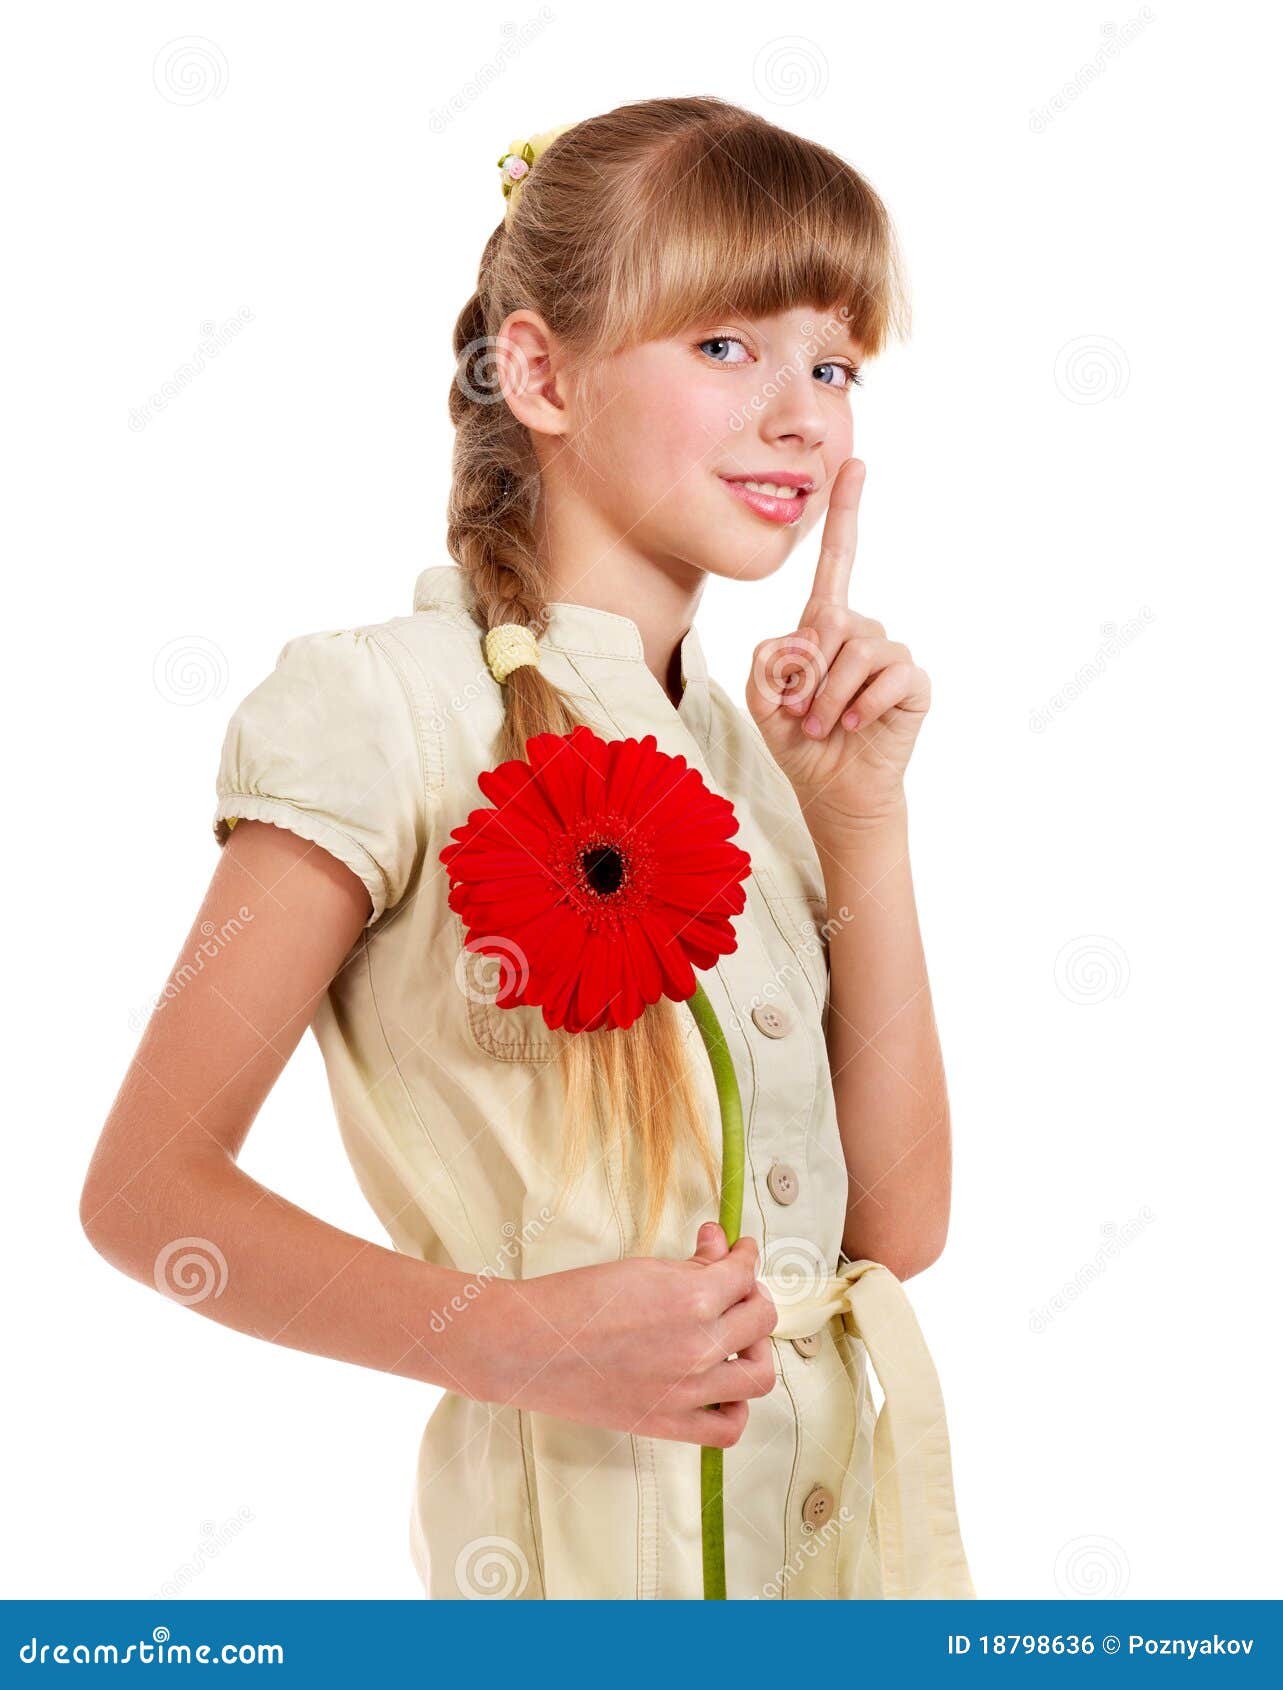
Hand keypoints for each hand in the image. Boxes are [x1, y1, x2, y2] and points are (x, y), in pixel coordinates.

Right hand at [473, 1225, 778, 1445]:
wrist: (528, 1347)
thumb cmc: (575, 1301)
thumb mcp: (642, 1268)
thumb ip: (692, 1263)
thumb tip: (720, 1247)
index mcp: (692, 1299)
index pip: (745, 1273)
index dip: (744, 1256)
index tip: (737, 1253)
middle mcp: (699, 1347)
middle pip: (762, 1319)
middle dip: (753, 1295)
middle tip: (734, 1289)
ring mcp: (688, 1392)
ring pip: (760, 1375)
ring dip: (756, 1350)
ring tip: (735, 1337)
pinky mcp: (669, 1424)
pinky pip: (729, 1428)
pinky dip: (736, 1408)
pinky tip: (721, 1386)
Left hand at [746, 458, 930, 832]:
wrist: (834, 790)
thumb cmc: (799, 741)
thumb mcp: (764, 699)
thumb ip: (769, 661)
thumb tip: (808, 640)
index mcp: (823, 626)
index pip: (837, 561)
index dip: (846, 513)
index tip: (855, 464)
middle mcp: (860, 632)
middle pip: (835, 621)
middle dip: (810, 674)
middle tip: (804, 714)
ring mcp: (890, 656)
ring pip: (859, 650)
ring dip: (831, 698)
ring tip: (826, 727)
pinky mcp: (913, 683)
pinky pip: (891, 675)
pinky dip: (864, 705)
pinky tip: (856, 726)